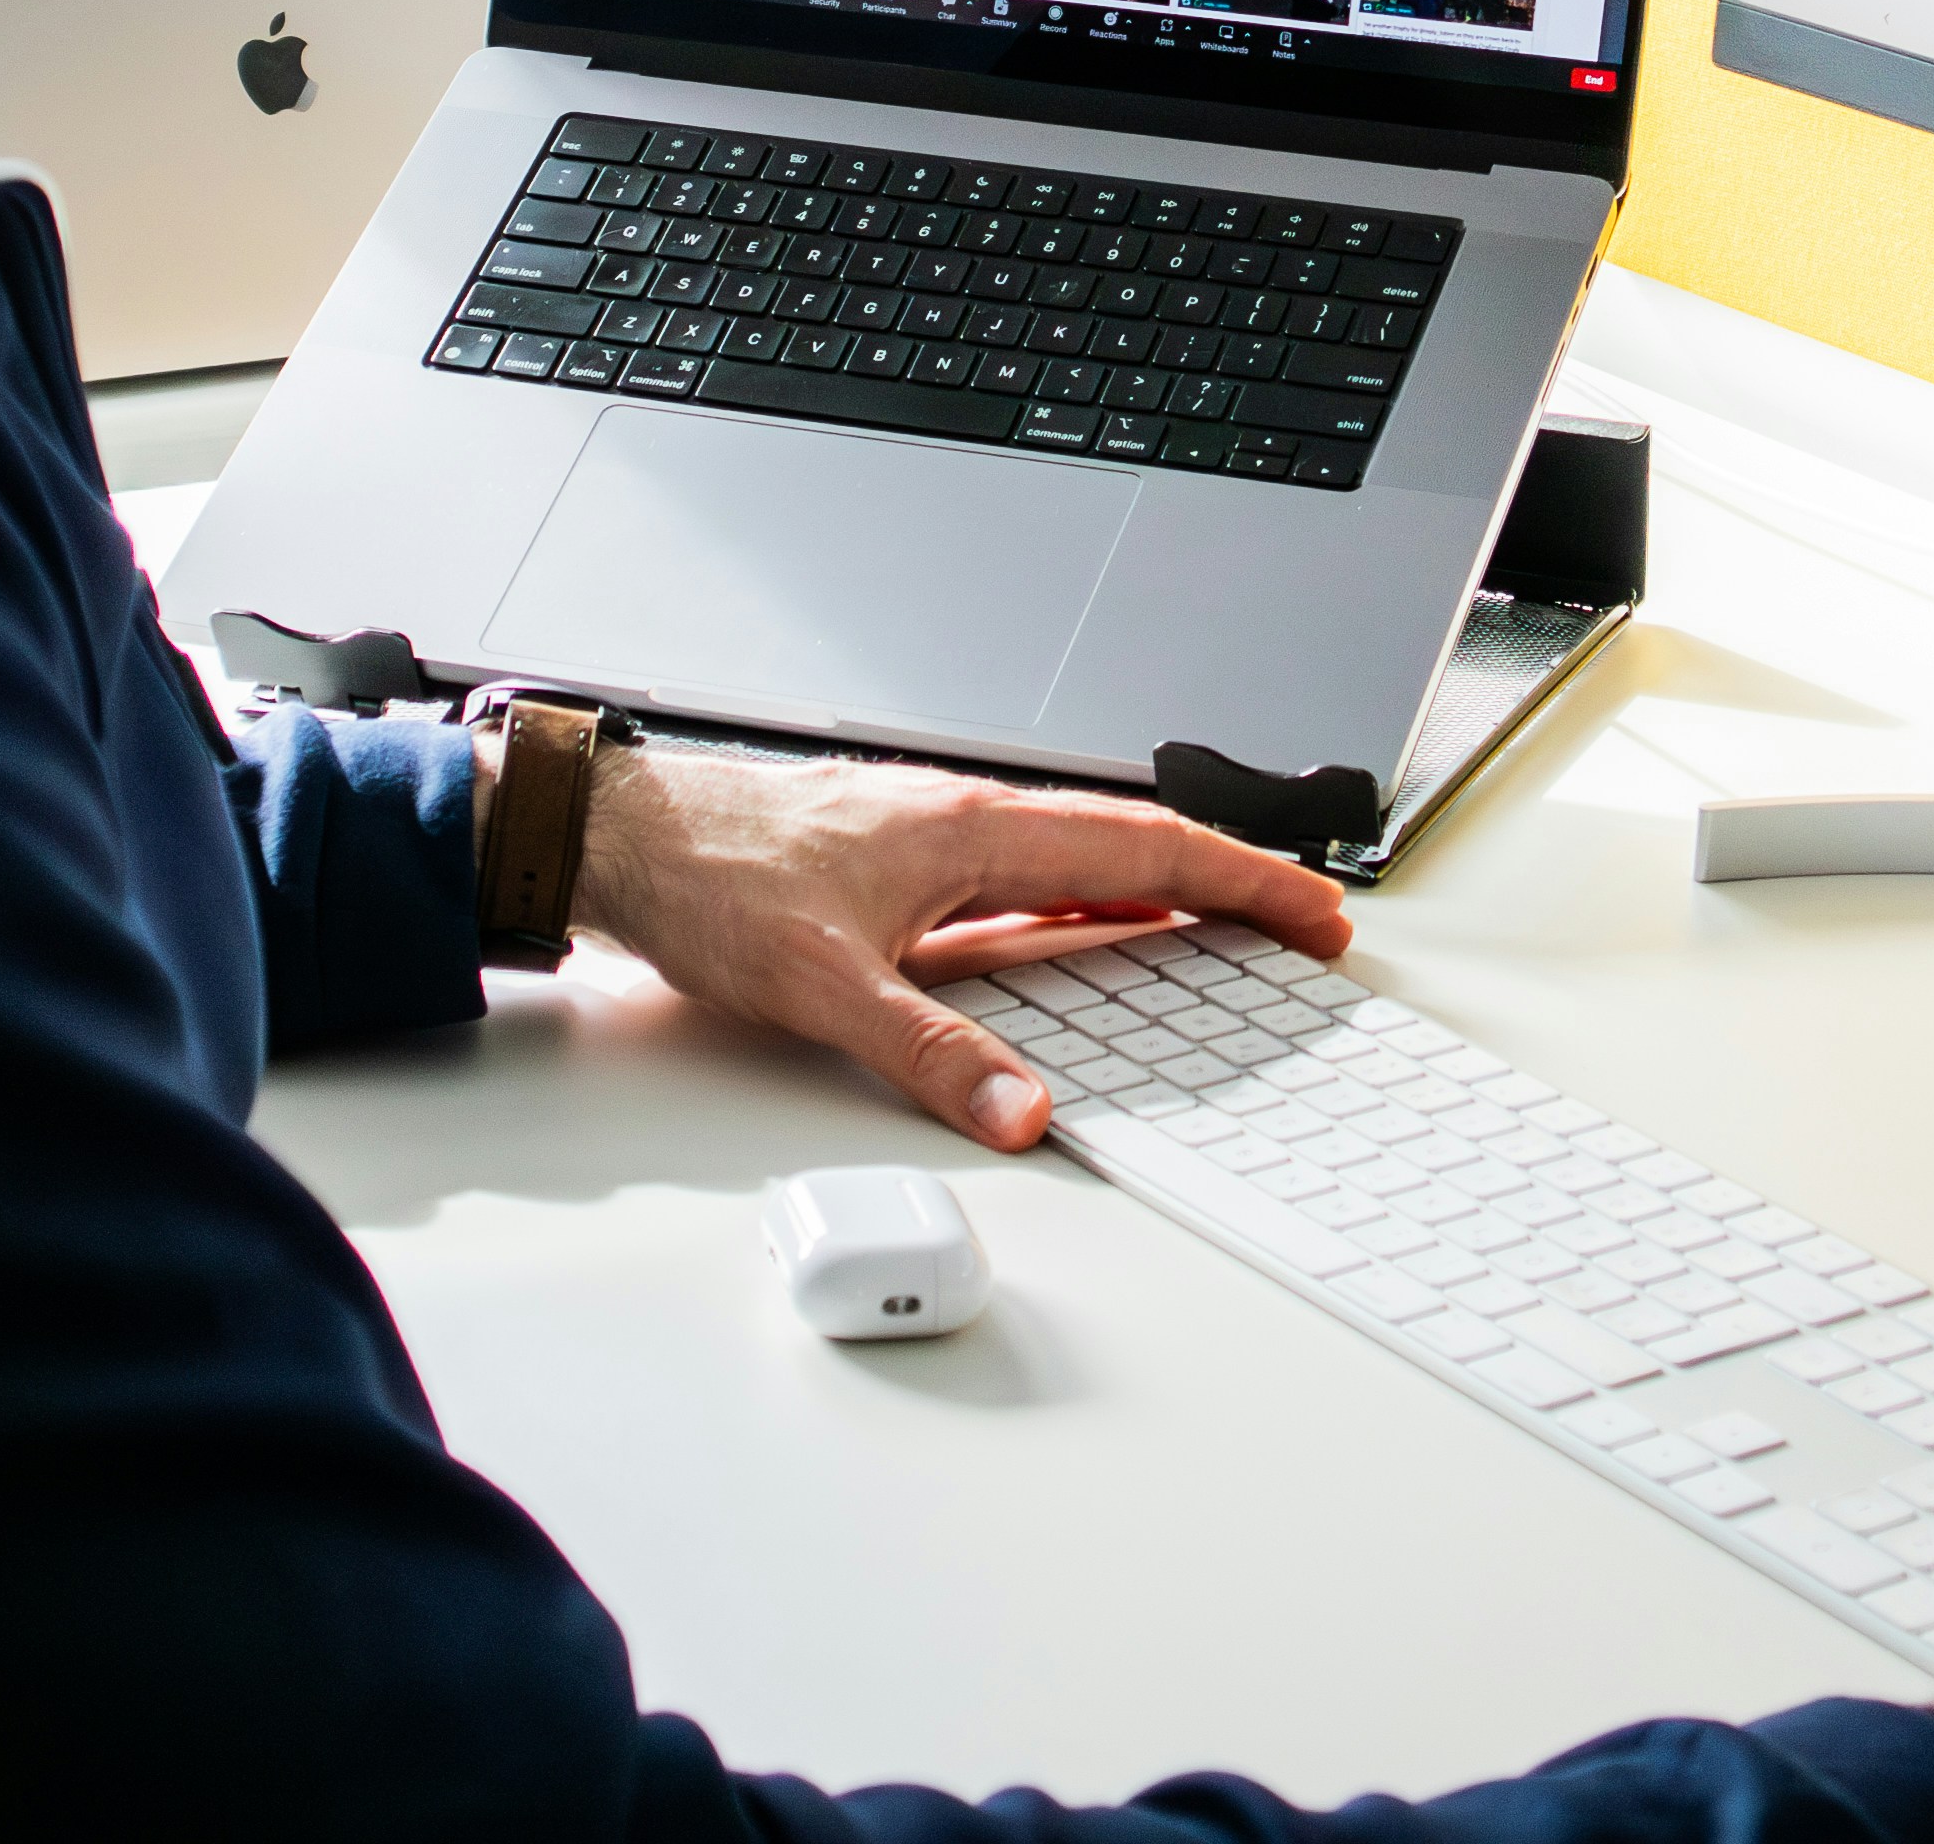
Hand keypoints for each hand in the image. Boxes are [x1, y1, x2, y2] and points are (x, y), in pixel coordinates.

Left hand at [566, 744, 1354, 1146]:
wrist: (617, 835)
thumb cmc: (707, 878)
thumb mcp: (822, 985)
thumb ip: (931, 1054)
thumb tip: (1022, 1114)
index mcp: (973, 830)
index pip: (1145, 853)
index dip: (1242, 885)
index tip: (1315, 914)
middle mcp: (968, 820)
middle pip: (1135, 846)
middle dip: (1232, 885)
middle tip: (1306, 927)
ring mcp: (937, 836)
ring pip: (1085, 858)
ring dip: (1165, 890)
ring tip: (1229, 929)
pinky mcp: (904, 860)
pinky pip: (1031, 877)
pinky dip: (1091, 903)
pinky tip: (1090, 936)